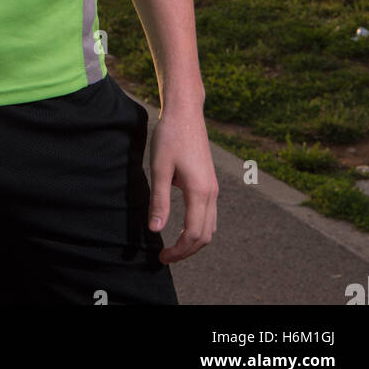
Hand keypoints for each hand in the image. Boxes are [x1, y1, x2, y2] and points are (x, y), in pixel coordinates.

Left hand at [146, 102, 217, 262]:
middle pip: (205, 236)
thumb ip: (159, 201)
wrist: (185, 112)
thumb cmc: (170, 136)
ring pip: (210, 227)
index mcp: (199, 192)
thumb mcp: (159, 168)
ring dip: (194, 241)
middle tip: (165, 256)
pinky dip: (198, 228)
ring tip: (173, 246)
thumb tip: (155, 230)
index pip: (192, 234)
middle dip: (186, 251)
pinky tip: (182, 227)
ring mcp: (213, 187)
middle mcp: (211, 193)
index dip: (177, 251)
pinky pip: (210, 214)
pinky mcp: (210, 182)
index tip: (161, 256)